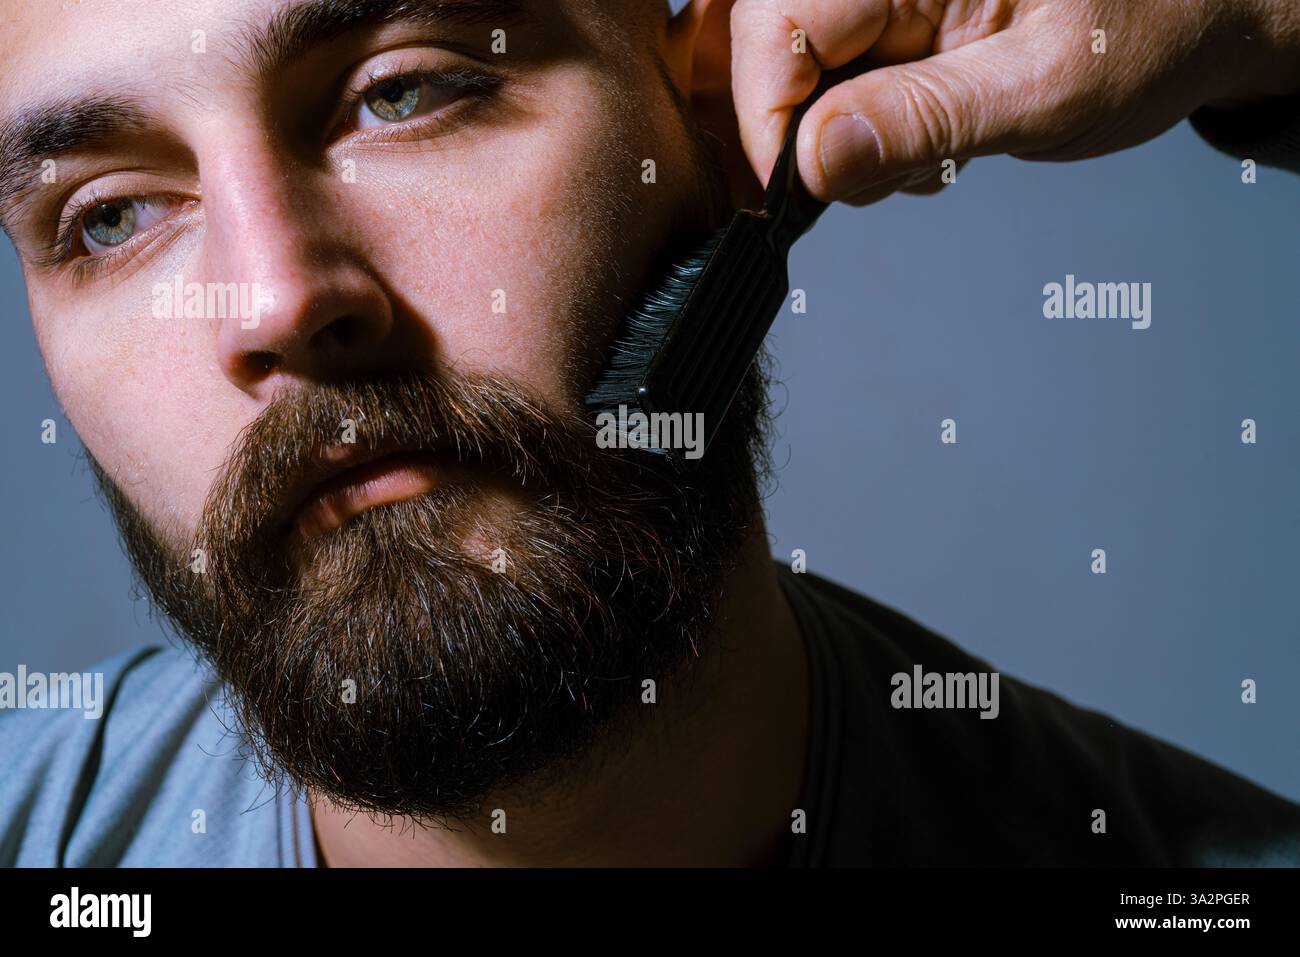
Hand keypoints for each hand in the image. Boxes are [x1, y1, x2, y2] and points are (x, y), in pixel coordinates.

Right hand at [726, 0, 1299, 205]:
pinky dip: (854, 136)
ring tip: (919, 154)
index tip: (795, 189)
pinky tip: (915, 143)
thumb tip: (816, 160)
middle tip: (858, 180)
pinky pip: (827, 86)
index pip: (776, 20)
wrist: (1193, 19)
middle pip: (767, 44)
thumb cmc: (1150, 27)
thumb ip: (925, 119)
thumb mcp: (1044, 87)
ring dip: (828, 140)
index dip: (766, 113)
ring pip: (790, 73)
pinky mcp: (889, 25)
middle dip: (795, 132)